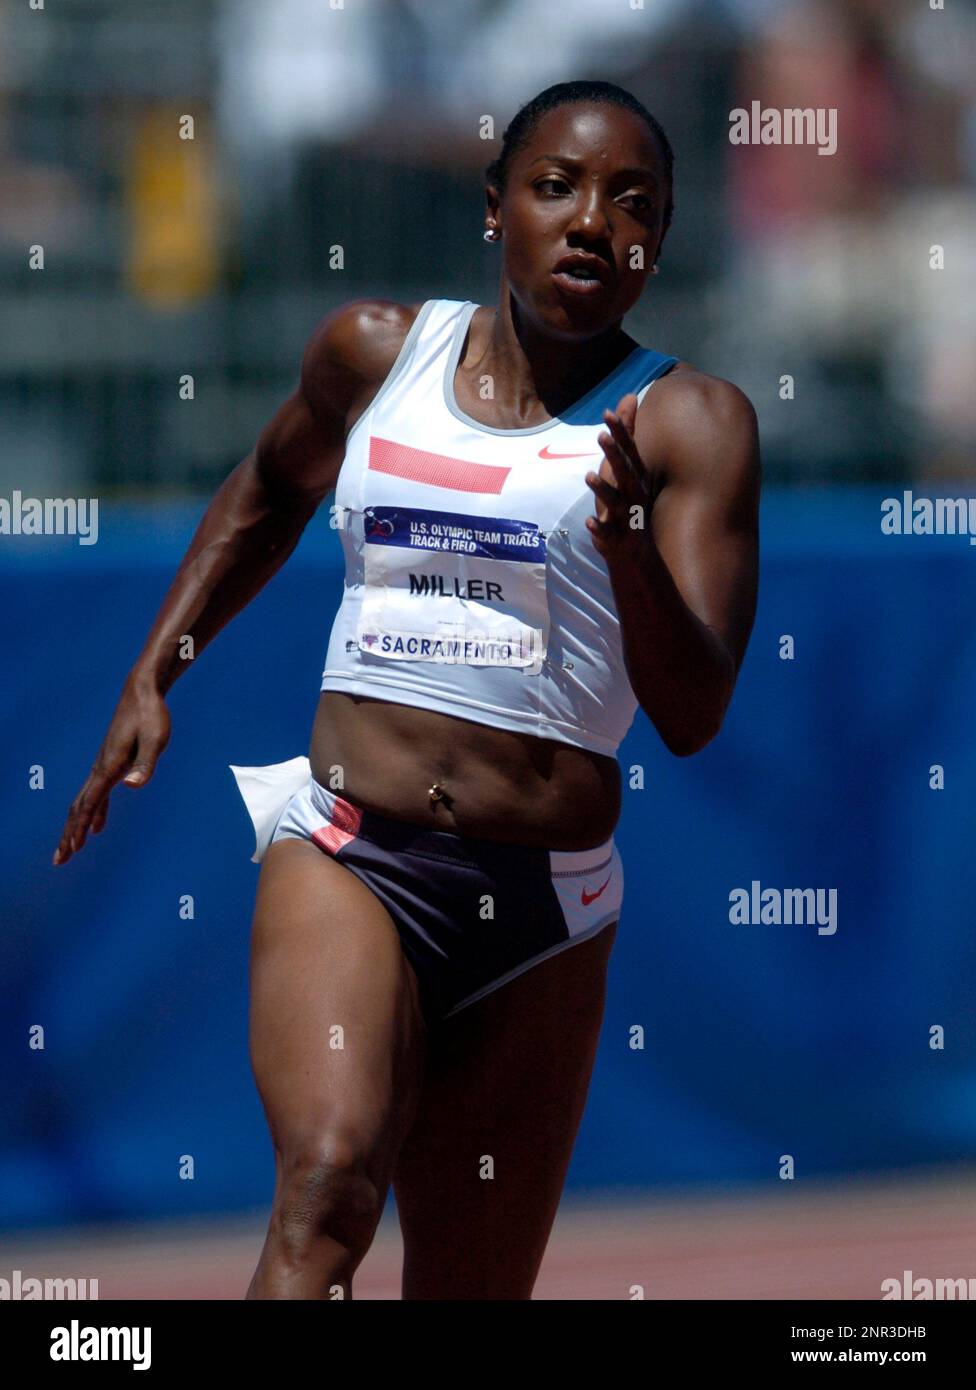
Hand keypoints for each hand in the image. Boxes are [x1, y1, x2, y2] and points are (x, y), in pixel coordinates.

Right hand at [52, 676, 171, 865]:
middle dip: (69, 835)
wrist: (143, 692)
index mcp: (109, 766)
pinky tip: (97, 827)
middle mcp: (101, 768)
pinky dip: (94, 812)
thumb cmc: (152, 716)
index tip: (72, 849)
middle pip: (79, 808)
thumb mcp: (155, 740)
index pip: (90, 803)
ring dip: (76, 827)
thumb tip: (132, 786)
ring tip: (70, 850)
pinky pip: (97, 794)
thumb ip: (145, 764)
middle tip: (59, 860)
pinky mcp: (111, 763)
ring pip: (84, 802)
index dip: (80, 828)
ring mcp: (103, 766)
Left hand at [585, 392, 654, 565]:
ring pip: (616, 502)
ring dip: (603, 490)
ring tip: (588, 476)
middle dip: (615, 454)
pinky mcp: (616, 538)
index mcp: (636, 476)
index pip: (629, 450)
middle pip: (625, 472)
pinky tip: (589, 522)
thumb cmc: (629, 500)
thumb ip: (626, 434)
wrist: (636, 550)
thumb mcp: (627, 466)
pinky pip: (607, 533)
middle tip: (601, 435)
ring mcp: (626, 517)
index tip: (608, 413)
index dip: (620, 432)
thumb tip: (630, 397)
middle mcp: (635, 494)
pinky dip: (599, 528)